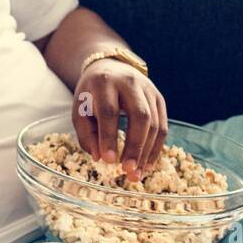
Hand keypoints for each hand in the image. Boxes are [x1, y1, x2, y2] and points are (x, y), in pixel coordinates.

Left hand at [72, 58, 168, 181]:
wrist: (109, 69)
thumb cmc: (91, 95)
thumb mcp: (80, 110)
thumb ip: (86, 133)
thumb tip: (99, 157)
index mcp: (105, 83)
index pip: (109, 112)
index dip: (109, 137)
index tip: (108, 160)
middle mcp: (130, 83)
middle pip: (140, 116)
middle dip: (135, 146)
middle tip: (127, 170)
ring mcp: (148, 90)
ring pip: (155, 123)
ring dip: (147, 152)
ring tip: (137, 173)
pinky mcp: (159, 98)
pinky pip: (163, 125)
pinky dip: (156, 147)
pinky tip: (147, 164)